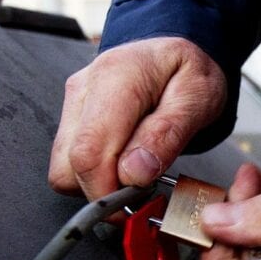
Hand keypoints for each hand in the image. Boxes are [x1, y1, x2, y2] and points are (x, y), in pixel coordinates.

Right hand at [47, 37, 226, 211]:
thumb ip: (166, 135)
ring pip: (63, 169)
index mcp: (116, 78)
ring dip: (97, 184)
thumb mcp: (197, 99)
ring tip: (134, 175)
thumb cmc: (189, 73)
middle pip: (68, 166)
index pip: (90, 152)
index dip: (108, 192)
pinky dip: (95, 174)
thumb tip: (133, 174)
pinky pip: (69, 162)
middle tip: (141, 194)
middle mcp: (85, 88)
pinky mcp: (71, 117)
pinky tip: (122, 165)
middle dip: (103, 193)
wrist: (174, 51)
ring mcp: (73, 102)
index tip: (135, 207)